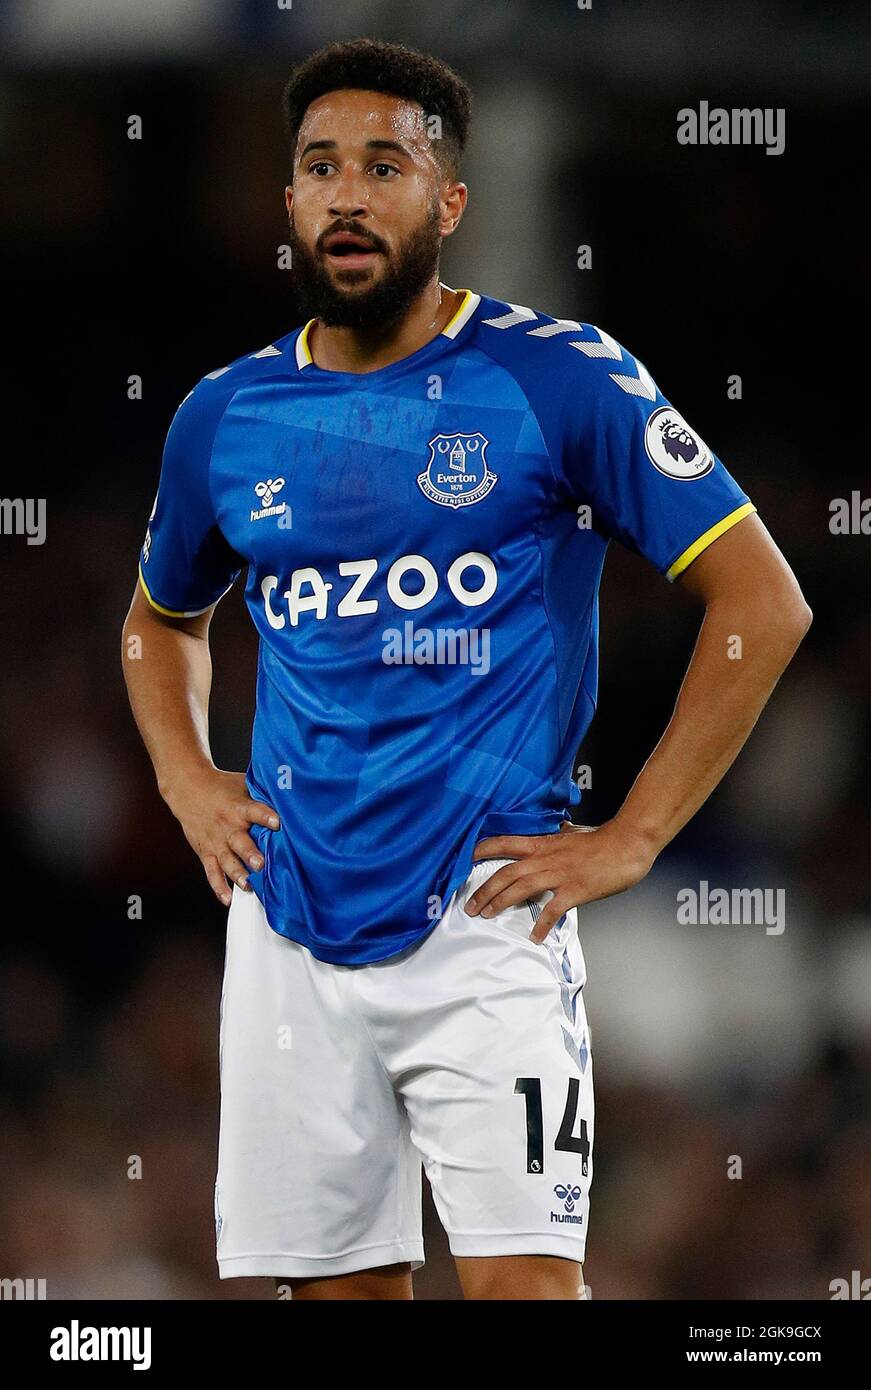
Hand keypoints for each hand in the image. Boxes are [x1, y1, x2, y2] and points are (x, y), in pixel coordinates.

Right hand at [164, 768, 279, 906]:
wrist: (188, 789)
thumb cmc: (221, 786)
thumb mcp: (243, 784)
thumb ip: (263, 793)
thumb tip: (292, 795)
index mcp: (239, 807)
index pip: (254, 811)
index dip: (266, 816)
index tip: (277, 823)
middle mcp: (228, 825)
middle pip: (239, 841)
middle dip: (250, 854)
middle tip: (261, 864)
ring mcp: (216, 841)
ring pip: (226, 859)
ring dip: (237, 873)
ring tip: (247, 885)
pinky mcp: (206, 852)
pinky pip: (212, 872)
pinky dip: (219, 886)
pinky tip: (228, 898)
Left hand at [466, 819, 657, 942]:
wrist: (627, 843)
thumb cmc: (604, 838)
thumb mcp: (575, 832)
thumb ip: (561, 834)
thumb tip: (558, 829)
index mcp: (544, 844)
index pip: (506, 843)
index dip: (483, 850)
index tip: (466, 858)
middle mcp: (545, 859)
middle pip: (506, 873)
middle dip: (484, 890)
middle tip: (471, 905)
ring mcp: (559, 875)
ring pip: (521, 889)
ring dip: (500, 903)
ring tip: (486, 915)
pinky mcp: (574, 891)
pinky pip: (552, 910)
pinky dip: (541, 924)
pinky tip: (535, 937)